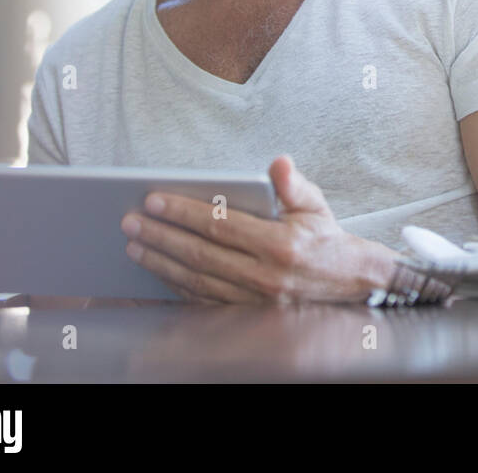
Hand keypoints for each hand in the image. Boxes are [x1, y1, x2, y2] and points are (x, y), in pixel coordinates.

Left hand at [120, 155, 400, 304]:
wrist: (347, 283)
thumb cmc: (324, 238)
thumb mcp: (315, 204)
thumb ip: (293, 183)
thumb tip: (278, 162)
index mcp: (280, 245)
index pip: (219, 224)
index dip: (182, 211)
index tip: (153, 200)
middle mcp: (265, 276)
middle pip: (199, 253)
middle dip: (160, 235)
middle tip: (130, 221)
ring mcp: (254, 301)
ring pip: (195, 279)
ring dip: (160, 262)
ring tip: (135, 244)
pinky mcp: (247, 314)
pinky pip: (203, 300)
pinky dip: (176, 286)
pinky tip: (158, 271)